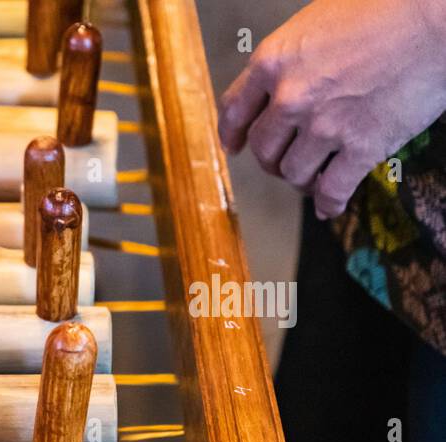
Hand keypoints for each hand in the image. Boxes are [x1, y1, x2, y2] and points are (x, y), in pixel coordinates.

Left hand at [218, 0, 445, 219]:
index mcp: (274, 61)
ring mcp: (325, 125)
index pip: (235, 110)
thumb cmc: (386, 8)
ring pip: (294, 174)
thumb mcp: (320, 21)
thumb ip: (293, 57)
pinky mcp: (361, 146)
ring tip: (314, 177)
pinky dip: (329, 202)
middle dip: (273, 160)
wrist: (440, 18)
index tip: (235, 146)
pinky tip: (330, 206)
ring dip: (302, 180)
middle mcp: (291, 97)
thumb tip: (281, 86)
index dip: (233, 133)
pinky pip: (333, 190)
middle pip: (264, 149)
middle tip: (286, 161)